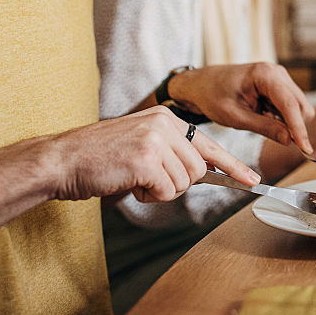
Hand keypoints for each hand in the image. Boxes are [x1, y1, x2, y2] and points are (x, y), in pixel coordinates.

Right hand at [51, 106, 258, 202]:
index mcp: (166, 118)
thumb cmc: (99, 158)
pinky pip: (167, 191)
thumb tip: (204, 171)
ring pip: (184, 182)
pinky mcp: (145, 159)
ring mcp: (156, 140)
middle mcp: (165, 123)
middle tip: (148, 180)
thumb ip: (171, 152)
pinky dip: (150, 196)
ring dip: (161, 191)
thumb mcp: (142, 144)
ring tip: (135, 179)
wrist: (62, 159)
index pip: (210, 144)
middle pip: (198, 170)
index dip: (233, 166)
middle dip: (177, 184)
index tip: (253, 180)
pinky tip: (129, 184)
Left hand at [169, 63, 315, 151]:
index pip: (290, 105)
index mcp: (265, 74)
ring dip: (287, 122)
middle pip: (299, 105)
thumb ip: (265, 128)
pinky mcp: (278, 86)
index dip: (299, 129)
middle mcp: (276, 73)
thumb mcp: (236, 117)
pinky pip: (289, 106)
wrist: (201, 84)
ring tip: (260, 122)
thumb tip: (289, 140)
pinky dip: (282, 118)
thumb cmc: (212, 95)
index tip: (305, 149)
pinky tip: (262, 117)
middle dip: (295, 126)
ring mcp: (279, 78)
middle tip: (279, 141)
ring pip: (297, 107)